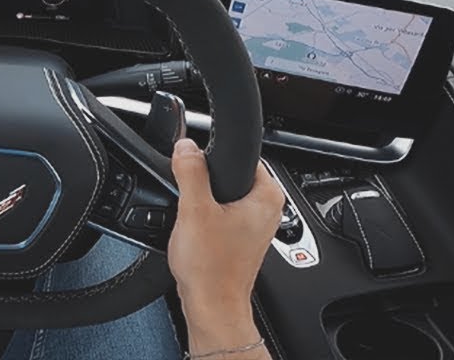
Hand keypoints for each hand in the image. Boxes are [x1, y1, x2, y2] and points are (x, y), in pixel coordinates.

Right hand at [167, 138, 283, 353]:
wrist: (211, 306)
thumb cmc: (212, 269)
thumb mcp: (194, 210)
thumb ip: (190, 172)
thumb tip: (185, 145)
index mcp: (267, 196)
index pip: (241, 154)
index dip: (211, 157)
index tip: (194, 169)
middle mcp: (267, 209)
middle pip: (228, 173)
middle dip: (204, 182)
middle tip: (193, 203)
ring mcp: (256, 225)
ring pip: (222, 194)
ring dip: (203, 201)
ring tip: (195, 221)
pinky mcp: (241, 237)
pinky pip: (221, 212)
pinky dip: (206, 216)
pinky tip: (196, 232)